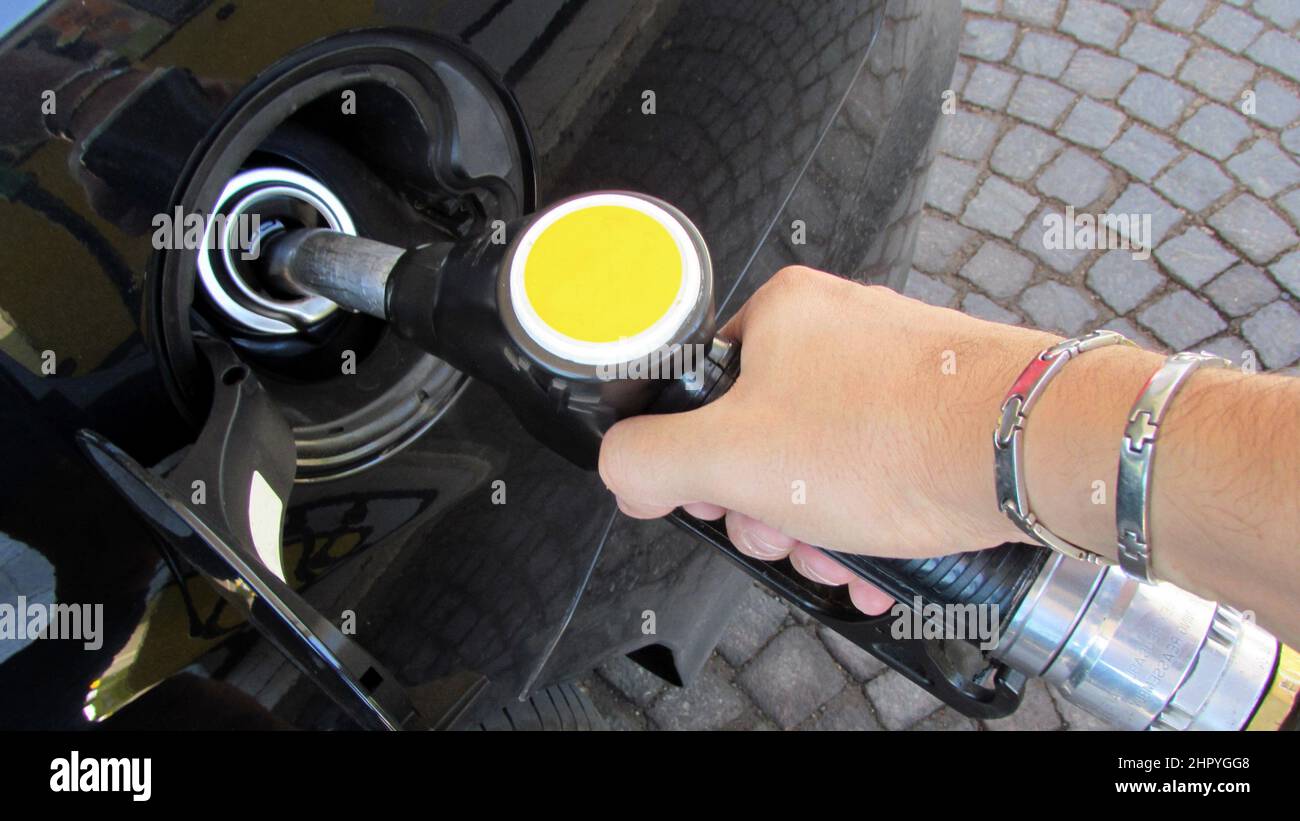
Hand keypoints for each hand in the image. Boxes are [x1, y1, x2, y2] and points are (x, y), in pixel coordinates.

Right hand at [599, 266, 1056, 612]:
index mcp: (780, 314)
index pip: (703, 391)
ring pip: (826, 463)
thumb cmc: (896, 437)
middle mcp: (841, 329)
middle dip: (770, 510)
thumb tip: (624, 469)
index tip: (721, 501)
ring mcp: (898, 369)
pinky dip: (873, 521)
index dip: (701, 461)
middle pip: (765, 435)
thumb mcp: (732, 457)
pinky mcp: (942, 410)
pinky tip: (881, 559)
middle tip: (790, 535)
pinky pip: (883, 471)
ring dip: (822, 529)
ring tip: (846, 556)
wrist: (1031, 449)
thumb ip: (650, 459)